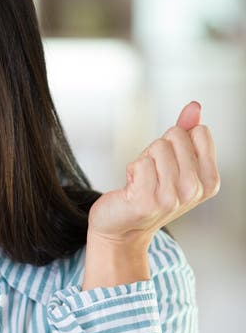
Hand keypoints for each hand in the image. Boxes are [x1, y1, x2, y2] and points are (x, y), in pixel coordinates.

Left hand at [87, 101, 219, 248]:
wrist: (122, 226)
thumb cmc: (148, 191)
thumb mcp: (174, 161)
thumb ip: (186, 133)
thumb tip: (194, 106)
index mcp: (209, 181)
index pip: (199, 131)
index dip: (178, 141)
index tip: (169, 163)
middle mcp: (193, 191)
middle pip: (176, 136)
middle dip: (158, 149)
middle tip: (152, 174)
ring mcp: (171, 199)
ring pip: (157, 147)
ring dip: (144, 160)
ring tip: (142, 181)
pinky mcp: (146, 203)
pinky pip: (139, 163)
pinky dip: (131, 170)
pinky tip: (131, 189)